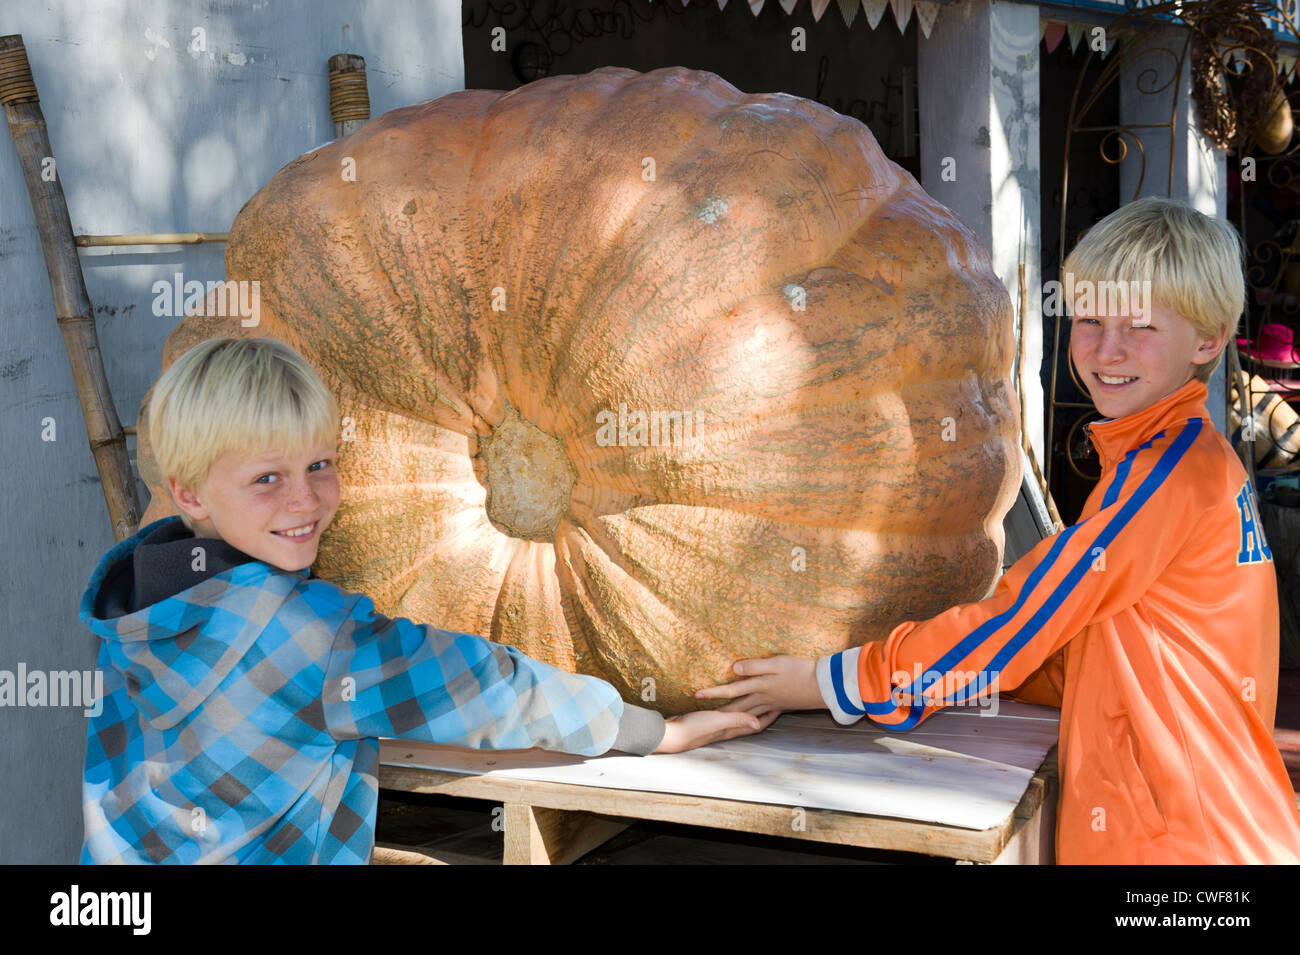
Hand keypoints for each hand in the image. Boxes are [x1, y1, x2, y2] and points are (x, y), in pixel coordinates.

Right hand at [653, 708, 779, 753]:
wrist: (672, 734)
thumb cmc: (694, 728)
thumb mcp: (717, 721)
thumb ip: (737, 720)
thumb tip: (759, 724)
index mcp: (733, 728)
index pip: (758, 723)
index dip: (771, 715)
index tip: (783, 705)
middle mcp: (729, 728)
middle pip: (752, 720)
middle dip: (765, 710)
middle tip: (775, 698)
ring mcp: (719, 725)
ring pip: (741, 716)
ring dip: (751, 708)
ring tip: (759, 697)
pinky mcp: (710, 720)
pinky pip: (729, 712)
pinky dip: (735, 706)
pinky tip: (732, 699)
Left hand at [693, 655, 823, 716]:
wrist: (824, 687)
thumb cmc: (801, 670)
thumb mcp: (777, 663)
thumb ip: (755, 666)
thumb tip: (734, 668)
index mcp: (760, 687)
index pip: (731, 690)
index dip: (714, 692)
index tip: (697, 694)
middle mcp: (763, 699)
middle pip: (736, 706)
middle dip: (719, 710)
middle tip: (703, 715)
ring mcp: (772, 704)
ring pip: (747, 712)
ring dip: (733, 715)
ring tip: (720, 718)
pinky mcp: (780, 705)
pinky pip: (760, 714)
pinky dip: (750, 717)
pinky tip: (748, 717)